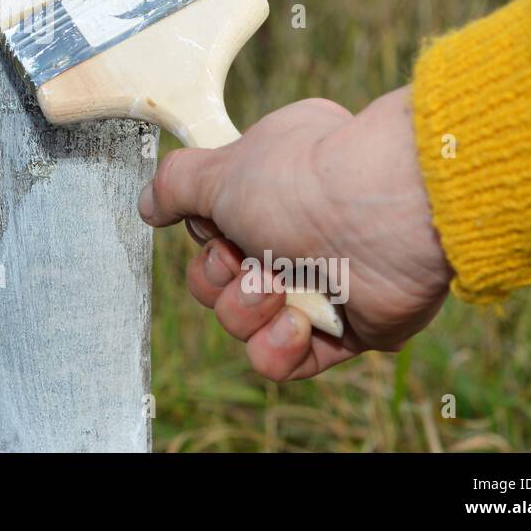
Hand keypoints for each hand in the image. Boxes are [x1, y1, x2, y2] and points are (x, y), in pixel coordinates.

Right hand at [138, 87, 452, 379]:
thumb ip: (176, 184)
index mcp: (268, 186)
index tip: (217, 223)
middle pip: (218, 282)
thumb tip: (148, 205)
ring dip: (249, 310)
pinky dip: (280, 346)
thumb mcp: (220, 169)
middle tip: (246, 260)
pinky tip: (300, 322)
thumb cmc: (303, 182)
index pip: (212, 227)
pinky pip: (283, 361)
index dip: (205, 233)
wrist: (382, 222)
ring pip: (244, 323)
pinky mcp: (341, 330)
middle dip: (220, 278)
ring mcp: (317, 283)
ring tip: (279, 287)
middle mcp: (292, 232)